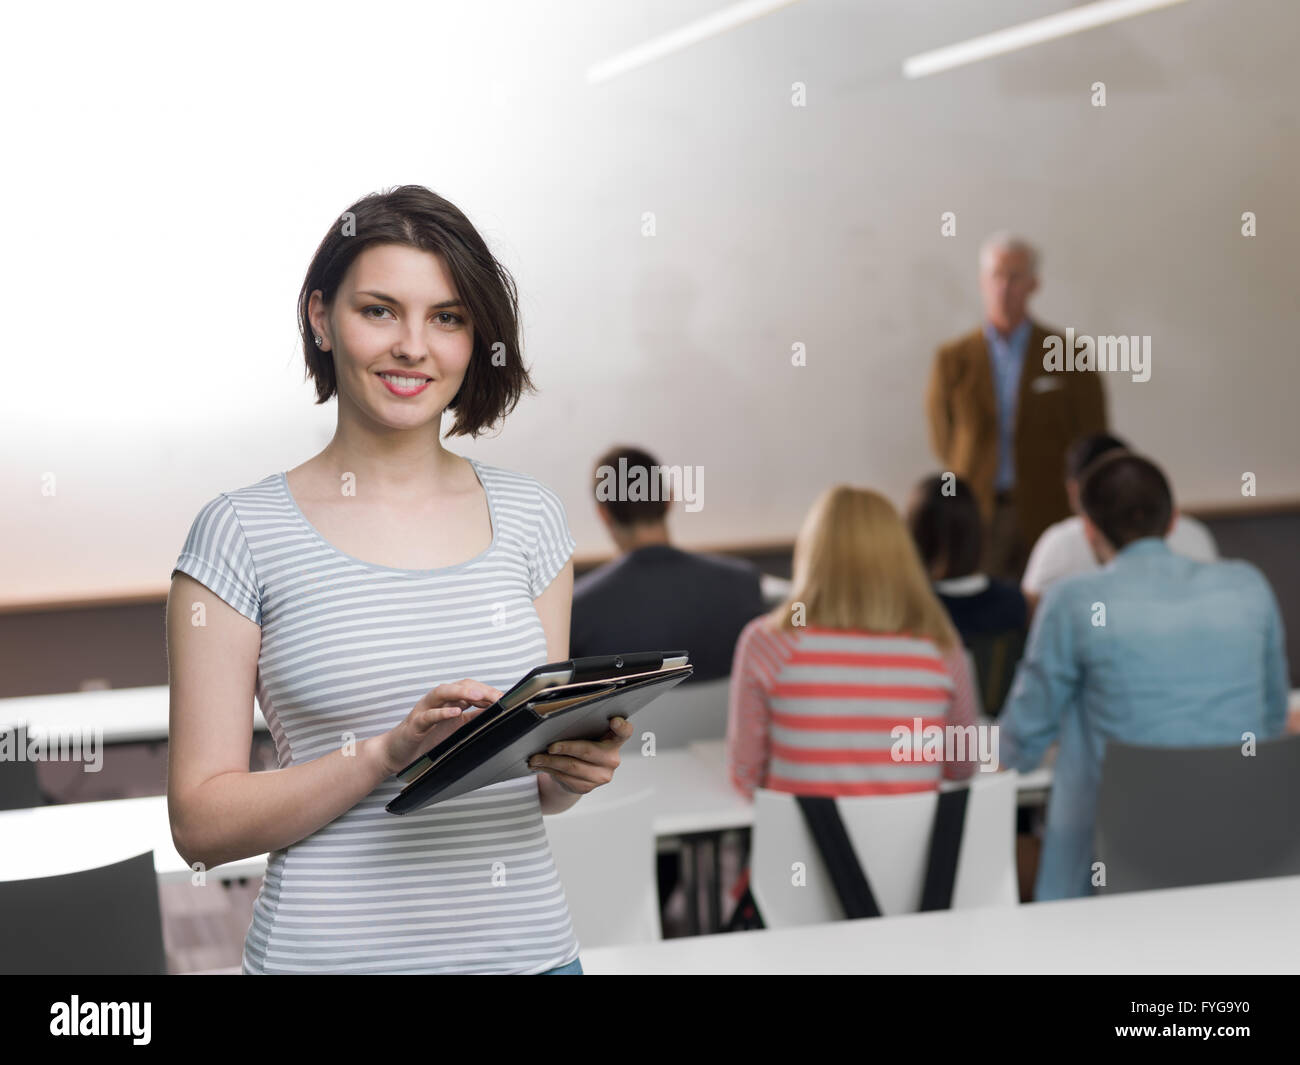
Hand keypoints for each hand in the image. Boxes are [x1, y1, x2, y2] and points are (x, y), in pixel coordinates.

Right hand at [375, 679, 504, 776]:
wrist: (396, 752)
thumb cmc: (426, 739)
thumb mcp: (455, 728)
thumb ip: (472, 719)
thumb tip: (496, 713)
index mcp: (448, 701)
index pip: (471, 688)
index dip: (488, 690)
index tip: (505, 697)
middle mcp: (437, 701)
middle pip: (460, 686)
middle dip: (480, 689)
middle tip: (497, 696)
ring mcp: (424, 710)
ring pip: (442, 693)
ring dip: (461, 692)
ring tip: (479, 695)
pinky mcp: (415, 724)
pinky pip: (428, 715)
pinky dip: (442, 712)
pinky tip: (455, 712)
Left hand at [527, 715, 634, 794]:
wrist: (579, 773)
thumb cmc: (584, 746)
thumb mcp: (587, 735)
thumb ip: (583, 728)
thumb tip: (558, 725)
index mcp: (615, 741)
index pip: (624, 732)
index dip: (621, 726)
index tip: (614, 720)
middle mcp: (612, 759)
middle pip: (588, 752)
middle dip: (566, 748)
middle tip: (550, 747)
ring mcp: (601, 776)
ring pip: (572, 768)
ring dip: (550, 762)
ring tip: (535, 758)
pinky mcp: (587, 787)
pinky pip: (565, 778)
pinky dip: (550, 771)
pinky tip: (540, 766)